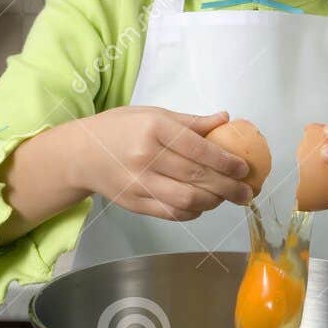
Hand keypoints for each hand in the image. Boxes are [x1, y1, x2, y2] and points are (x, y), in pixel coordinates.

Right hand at [71, 106, 252, 221]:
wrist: (81, 153)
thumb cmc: (120, 129)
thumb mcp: (153, 114)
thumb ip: (191, 121)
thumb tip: (225, 119)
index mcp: (154, 129)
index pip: (199, 149)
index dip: (226, 161)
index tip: (244, 168)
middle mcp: (146, 157)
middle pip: (196, 177)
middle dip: (228, 187)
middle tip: (246, 191)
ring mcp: (139, 183)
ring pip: (187, 200)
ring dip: (213, 202)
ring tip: (227, 197)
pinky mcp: (134, 203)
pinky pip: (171, 213)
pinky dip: (192, 212)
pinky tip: (203, 205)